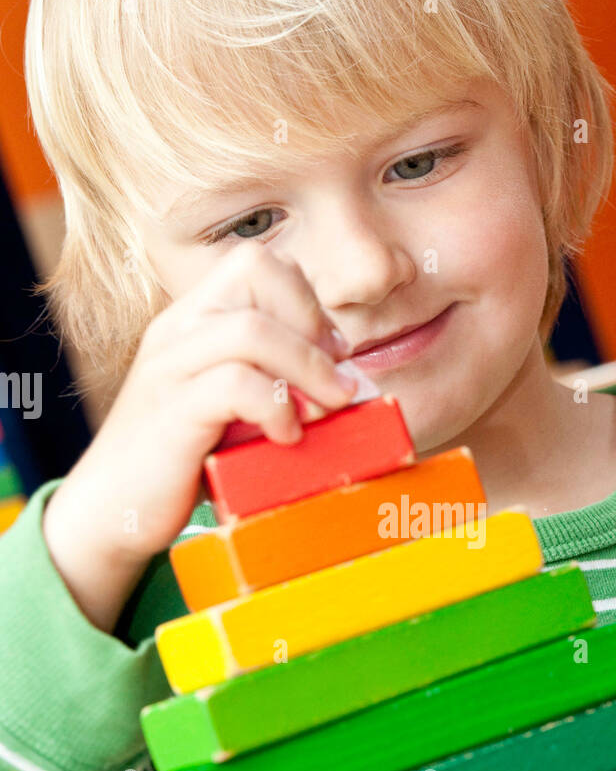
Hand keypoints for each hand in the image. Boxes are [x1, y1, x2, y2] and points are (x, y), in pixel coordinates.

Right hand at [43, 240, 356, 631]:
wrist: (111, 508)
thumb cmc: (182, 459)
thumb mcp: (231, 406)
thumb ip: (274, 381)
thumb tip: (349, 383)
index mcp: (194, 318)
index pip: (259, 261)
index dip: (308, 299)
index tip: (334, 352)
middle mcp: (178, 328)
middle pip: (257, 270)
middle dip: (313, 323)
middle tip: (337, 379)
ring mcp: (170, 366)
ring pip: (251, 329)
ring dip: (307, 368)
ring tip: (326, 409)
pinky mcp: (170, 411)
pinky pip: (234, 384)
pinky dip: (275, 408)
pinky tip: (286, 436)